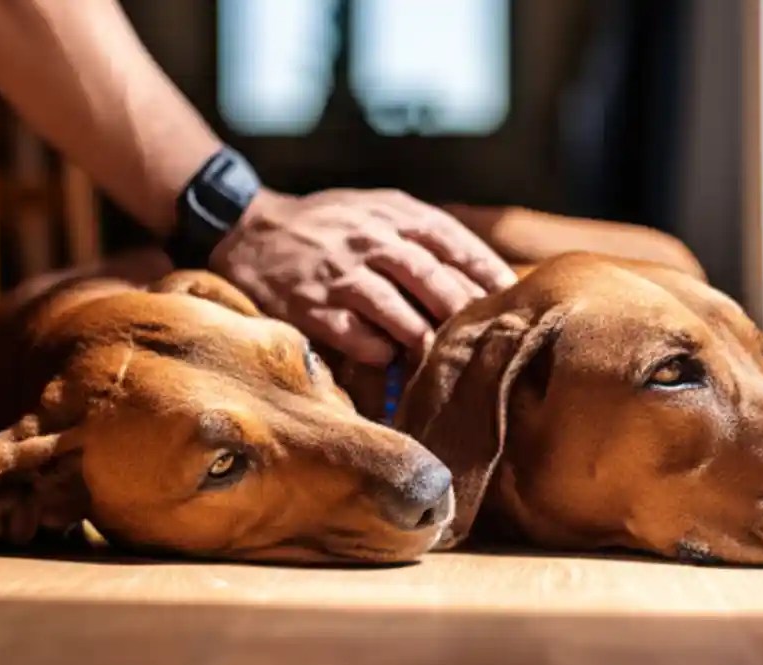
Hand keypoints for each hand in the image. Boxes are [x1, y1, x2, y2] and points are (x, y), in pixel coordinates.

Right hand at [209, 188, 516, 364]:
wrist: (252, 229)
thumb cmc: (330, 224)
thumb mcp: (377, 208)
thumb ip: (422, 233)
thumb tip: (480, 274)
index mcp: (393, 214)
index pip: (453, 242)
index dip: (485, 272)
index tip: (510, 298)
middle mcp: (370, 240)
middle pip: (431, 278)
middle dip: (463, 310)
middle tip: (486, 337)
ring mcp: (341, 274)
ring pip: (397, 309)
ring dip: (426, 336)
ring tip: (444, 356)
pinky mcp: (313, 305)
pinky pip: (356, 335)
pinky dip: (381, 350)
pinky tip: (392, 358)